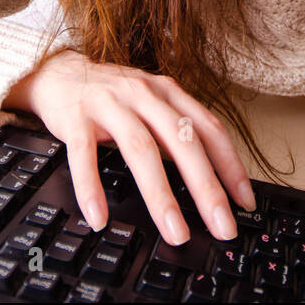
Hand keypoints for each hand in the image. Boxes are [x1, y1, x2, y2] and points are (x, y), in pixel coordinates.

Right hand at [8, 49, 255, 244]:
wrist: (58, 72)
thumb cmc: (112, 96)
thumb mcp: (152, 104)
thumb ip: (177, 132)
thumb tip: (209, 179)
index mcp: (168, 93)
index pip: (210, 130)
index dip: (231, 166)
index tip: (245, 202)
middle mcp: (144, 95)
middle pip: (182, 142)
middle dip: (206, 188)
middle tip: (222, 227)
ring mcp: (110, 105)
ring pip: (141, 151)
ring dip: (160, 196)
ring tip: (174, 232)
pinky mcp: (76, 118)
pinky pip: (85, 156)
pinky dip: (92, 188)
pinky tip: (99, 217)